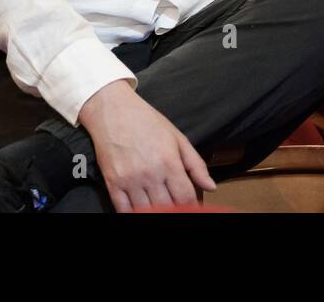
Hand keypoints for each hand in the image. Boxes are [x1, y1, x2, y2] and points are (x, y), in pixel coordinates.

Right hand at [78, 80, 215, 210]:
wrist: (114, 110)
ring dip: (155, 212)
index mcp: (169, 162)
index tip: (192, 208)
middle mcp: (150, 174)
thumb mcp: (177, 138)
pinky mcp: (112, 183)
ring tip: (160, 207)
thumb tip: (211, 187)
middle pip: (167, 207)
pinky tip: (141, 210)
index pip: (185, 197)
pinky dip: (133, 214)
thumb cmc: (148, 122)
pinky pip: (124, 210)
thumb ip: (196, 164)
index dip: (192, 207)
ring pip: (146, 211)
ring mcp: (130, 180)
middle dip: (175, 210)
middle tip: (176, 207)